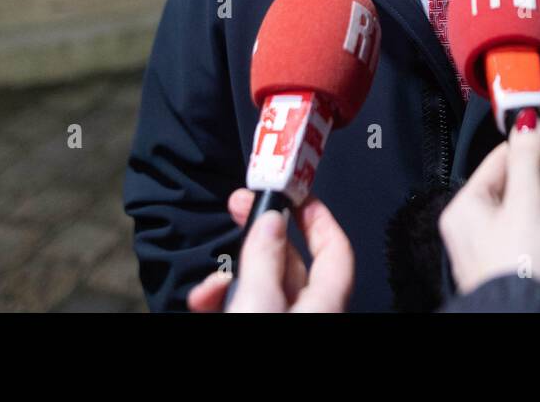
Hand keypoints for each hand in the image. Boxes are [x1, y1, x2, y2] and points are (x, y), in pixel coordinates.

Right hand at [187, 189, 353, 312]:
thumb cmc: (260, 344)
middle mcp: (310, 311)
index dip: (318, 216)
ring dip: (233, 272)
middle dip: (261, 234)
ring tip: (212, 277)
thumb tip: (271, 220)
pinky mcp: (256, 326)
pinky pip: (245, 304)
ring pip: (262, 285)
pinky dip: (223, 297)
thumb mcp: (259, 300)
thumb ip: (265, 259)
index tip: (295, 194)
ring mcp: (282, 319)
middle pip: (292, 262)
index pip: (335, 249)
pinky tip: (204, 297)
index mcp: (325, 301)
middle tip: (240, 206)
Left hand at [438, 117, 539, 309]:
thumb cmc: (518, 269)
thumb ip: (530, 159)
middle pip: (535, 197)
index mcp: (469, 209)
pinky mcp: (533, 279)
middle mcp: (484, 233)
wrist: (535, 321)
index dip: (531, 146)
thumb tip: (527, 120)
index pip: (502, 161)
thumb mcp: (528, 203)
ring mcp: (509, 257)